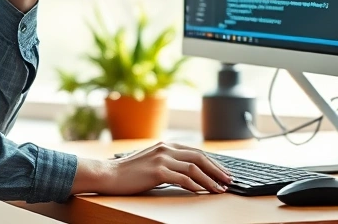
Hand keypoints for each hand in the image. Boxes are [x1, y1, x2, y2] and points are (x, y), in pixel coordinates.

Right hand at [71, 142, 232, 195]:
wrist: (109, 175)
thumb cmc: (130, 172)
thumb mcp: (152, 161)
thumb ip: (168, 161)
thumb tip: (188, 171)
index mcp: (167, 145)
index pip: (197, 152)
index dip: (213, 162)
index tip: (224, 172)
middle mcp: (166, 148)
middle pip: (200, 158)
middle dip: (217, 170)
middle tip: (228, 180)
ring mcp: (162, 159)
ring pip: (194, 168)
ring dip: (209, 179)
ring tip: (219, 189)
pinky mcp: (157, 171)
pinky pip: (182, 178)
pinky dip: (194, 185)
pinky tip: (201, 191)